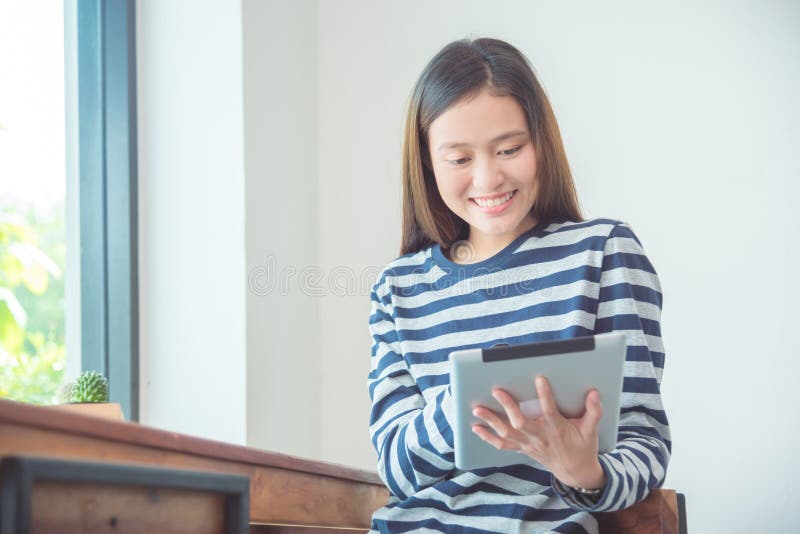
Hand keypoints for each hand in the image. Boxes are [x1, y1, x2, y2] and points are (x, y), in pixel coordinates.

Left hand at [471, 375, 605, 489]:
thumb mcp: (591, 430)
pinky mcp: (522, 448)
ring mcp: (528, 444)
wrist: (575, 472)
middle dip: (507, 406)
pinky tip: (476, 428)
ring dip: (491, 421)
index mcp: (556, 429)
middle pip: (520, 422)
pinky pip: (502, 444)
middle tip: (496, 390)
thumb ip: (593, 411)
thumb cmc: (582, 447)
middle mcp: (539, 436)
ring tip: (477, 408)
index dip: (545, 395)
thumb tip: (594, 393)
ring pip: (506, 433)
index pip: (550, 410)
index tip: (540, 378)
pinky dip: (488, 437)